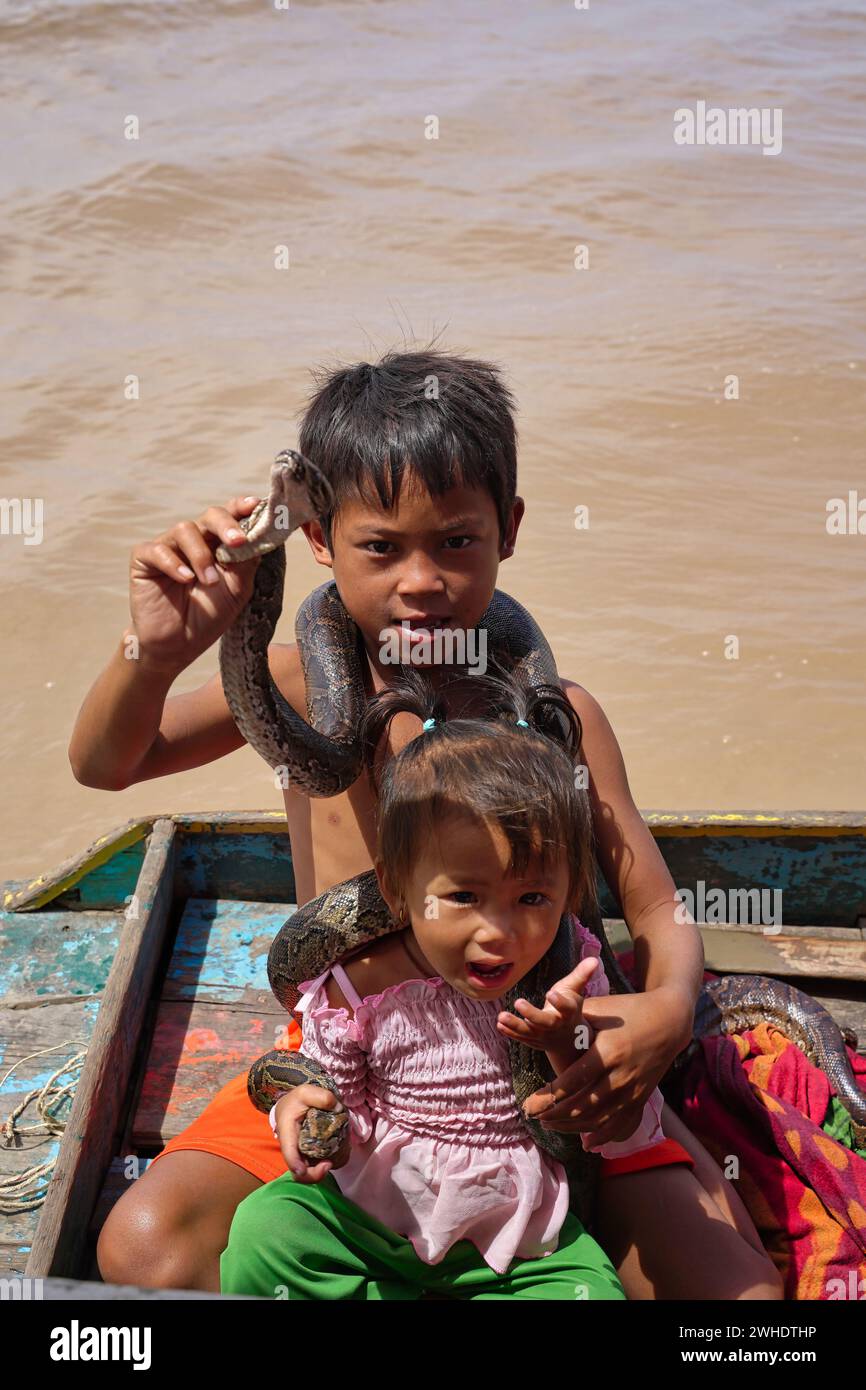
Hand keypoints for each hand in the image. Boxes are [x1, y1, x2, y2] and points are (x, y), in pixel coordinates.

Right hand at [127, 495, 262, 672]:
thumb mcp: (236, 590)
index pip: (231, 517)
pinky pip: (158, 549)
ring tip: (207, 582)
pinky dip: (174, 563)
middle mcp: (195, 540)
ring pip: (185, 529)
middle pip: (210, 515)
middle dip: (226, 525)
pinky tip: (184, 579)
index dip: (242, 507)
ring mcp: (169, 547)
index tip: (255, 505)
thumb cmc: (208, 616)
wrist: (177, 645)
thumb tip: (260, 535)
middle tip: (238, 541)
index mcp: (218, 544)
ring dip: (201, 556)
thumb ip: (246, 562)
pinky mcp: (144, 558)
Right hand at [272, 1085, 346, 1183]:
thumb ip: (320, 1096)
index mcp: (288, 1134)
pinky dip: (331, 1163)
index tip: (302, 1170)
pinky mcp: (312, 1157)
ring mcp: (303, 1156)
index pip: (288, 1154)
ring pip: (311, 1173)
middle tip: (329, 1164)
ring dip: (324, 1170)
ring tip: (336, 1158)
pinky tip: (339, 1153)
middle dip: (314, 1175)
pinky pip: (321, 1166)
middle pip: (300, 1173)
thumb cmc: (297, 1101)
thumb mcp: (306, 1092)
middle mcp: (294, 1150)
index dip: (294, 1164)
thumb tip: (336, 1107)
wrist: (292, 1107)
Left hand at [496, 957, 598, 1074]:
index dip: (560, 1002)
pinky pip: (521, 1037)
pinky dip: (510, 1031)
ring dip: (515, 1025)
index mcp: (569, 1012)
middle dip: (532, 1014)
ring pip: (529, 1032)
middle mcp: (557, 1026)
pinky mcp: (533, 1041)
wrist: (570, 1038)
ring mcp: (544, 1036)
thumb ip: (581, 975)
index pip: (566, 1008)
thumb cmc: (570, 1007)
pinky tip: (498, 1024)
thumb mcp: (575, 991)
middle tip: (518, 1002)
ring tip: (501, 1016)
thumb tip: (594, 959)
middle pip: (546, 1023)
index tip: (551, 992)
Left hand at [521, 986, 692, 1147]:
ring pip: (598, 1120)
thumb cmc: (627, 1010)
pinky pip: (619, 1125)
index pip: (573, 1082)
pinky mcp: (641, 1099)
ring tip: (549, 1124)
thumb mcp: (599, 1009)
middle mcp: (621, 1076)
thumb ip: (571, 1020)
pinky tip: (585, 1143)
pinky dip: (602, 1136)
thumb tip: (542, 1021)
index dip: (549, 1097)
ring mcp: (633, 1091)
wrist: (669, 1021)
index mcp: (608, 1052)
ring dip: (571, 1127)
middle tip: (533, 1116)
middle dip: (554, 1115)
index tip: (528, 1105)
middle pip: (582, 1106)